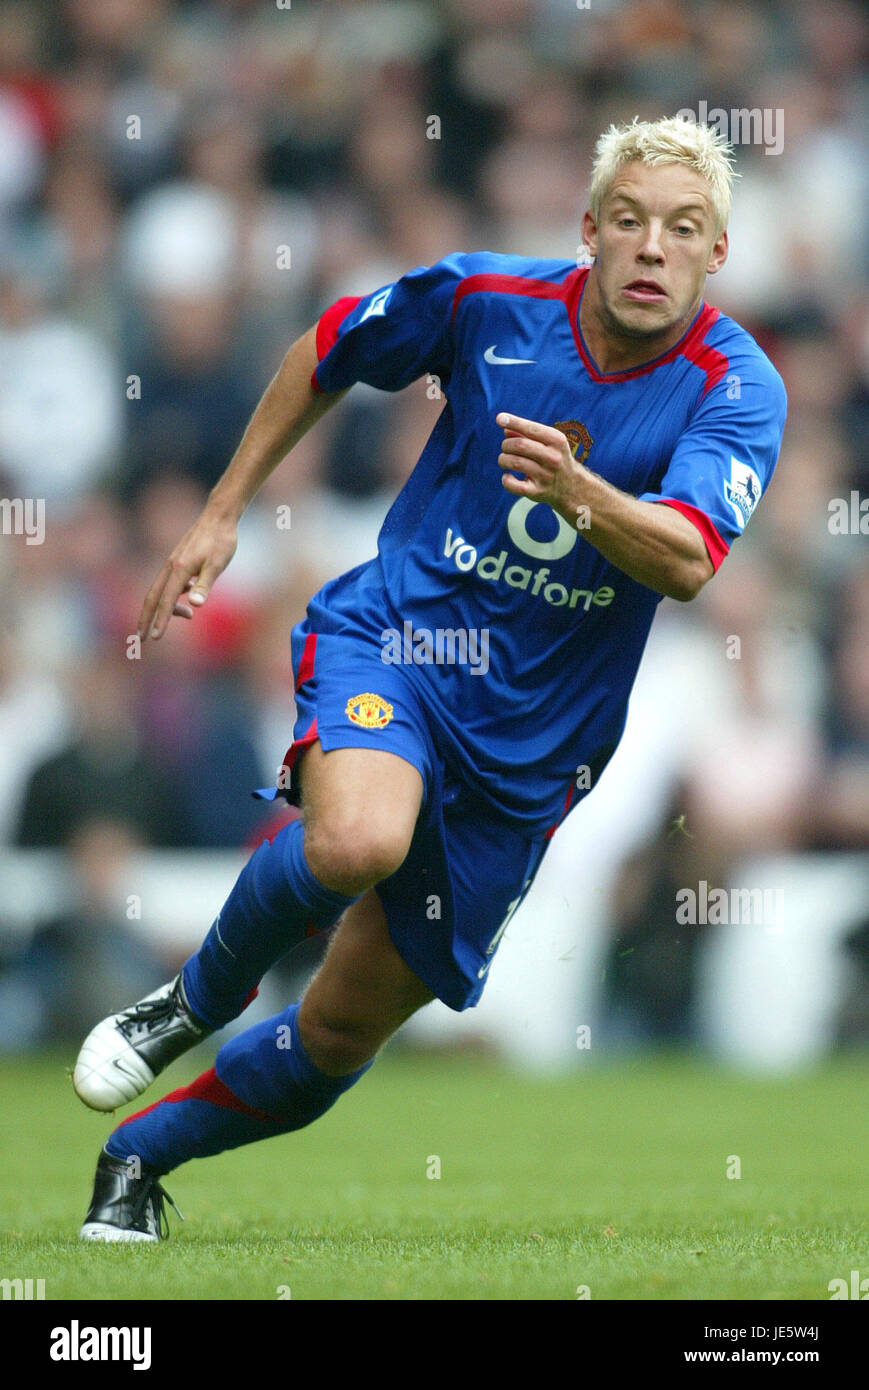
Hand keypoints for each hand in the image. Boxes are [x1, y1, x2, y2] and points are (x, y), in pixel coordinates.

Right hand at [137, 508, 237, 639]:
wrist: (219, 517)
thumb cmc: (221, 541)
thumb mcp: (217, 564)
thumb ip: (205, 584)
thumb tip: (195, 605)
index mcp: (179, 569)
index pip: (166, 601)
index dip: (160, 621)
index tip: (155, 638)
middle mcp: (171, 567)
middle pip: (152, 597)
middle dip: (146, 619)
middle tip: (141, 640)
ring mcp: (172, 563)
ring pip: (160, 591)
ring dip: (165, 608)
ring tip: (187, 617)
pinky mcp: (177, 561)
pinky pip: (169, 583)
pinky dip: (173, 595)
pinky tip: (188, 597)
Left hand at [496, 413, 581, 520]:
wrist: (570, 486)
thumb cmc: (553, 458)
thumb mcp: (547, 442)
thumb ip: (526, 433)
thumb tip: (505, 427)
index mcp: (557, 441)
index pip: (531, 429)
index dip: (513, 422)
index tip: (499, 418)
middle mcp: (553, 458)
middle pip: (520, 446)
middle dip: (506, 444)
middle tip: (506, 447)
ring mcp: (545, 476)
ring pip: (514, 462)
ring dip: (503, 459)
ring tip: (504, 460)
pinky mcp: (537, 492)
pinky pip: (513, 485)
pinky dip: (505, 479)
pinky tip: (507, 476)